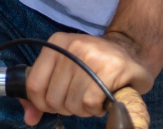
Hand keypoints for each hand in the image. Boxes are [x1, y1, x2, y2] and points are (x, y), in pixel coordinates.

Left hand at [20, 31, 155, 123]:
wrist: (133, 52)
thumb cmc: (94, 66)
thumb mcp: (64, 71)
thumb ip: (43, 93)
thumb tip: (29, 118)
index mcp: (56, 44)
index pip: (34, 84)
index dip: (43, 103)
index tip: (57, 104)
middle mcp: (72, 46)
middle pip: (53, 98)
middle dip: (67, 107)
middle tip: (82, 98)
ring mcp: (92, 55)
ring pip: (72, 103)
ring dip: (84, 109)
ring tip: (94, 97)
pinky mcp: (111, 68)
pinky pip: (90, 102)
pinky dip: (95, 109)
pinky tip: (103, 99)